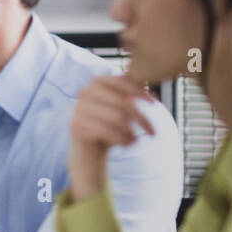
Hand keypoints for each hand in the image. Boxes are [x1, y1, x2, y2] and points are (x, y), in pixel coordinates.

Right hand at [67, 74, 155, 201]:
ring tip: (136, 140)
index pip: (122, 81)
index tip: (155, 104)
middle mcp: (85, 91)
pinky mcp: (76, 125)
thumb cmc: (110, 127)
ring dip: (131, 131)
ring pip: (116, 117)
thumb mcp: (123, 110)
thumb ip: (135, 97)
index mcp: (96, 82)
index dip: (140, 91)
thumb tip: (153, 95)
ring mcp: (78, 108)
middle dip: (141, 117)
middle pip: (121, 101)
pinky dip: (121, 139)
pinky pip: (105, 130)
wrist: (89, 150)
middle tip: (153, 132)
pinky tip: (127, 145)